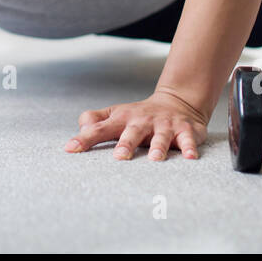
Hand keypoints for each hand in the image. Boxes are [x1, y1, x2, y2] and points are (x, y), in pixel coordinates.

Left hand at [65, 88, 209, 159]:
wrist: (177, 101)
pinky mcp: (184, 130)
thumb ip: (95, 121)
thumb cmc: (140, 116)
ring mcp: (164, 125)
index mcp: (122, 120)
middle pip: (132, 132)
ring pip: (161, 137)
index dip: (85, 138)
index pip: (99, 129)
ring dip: (158, 147)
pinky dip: (190, 147)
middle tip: (119, 157)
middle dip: (126, 144)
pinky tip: (190, 157)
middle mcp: (142, 121)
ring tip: (155, 159)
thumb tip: (80, 128)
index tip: (70, 149)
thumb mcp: (116, 115)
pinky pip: (187, 139)